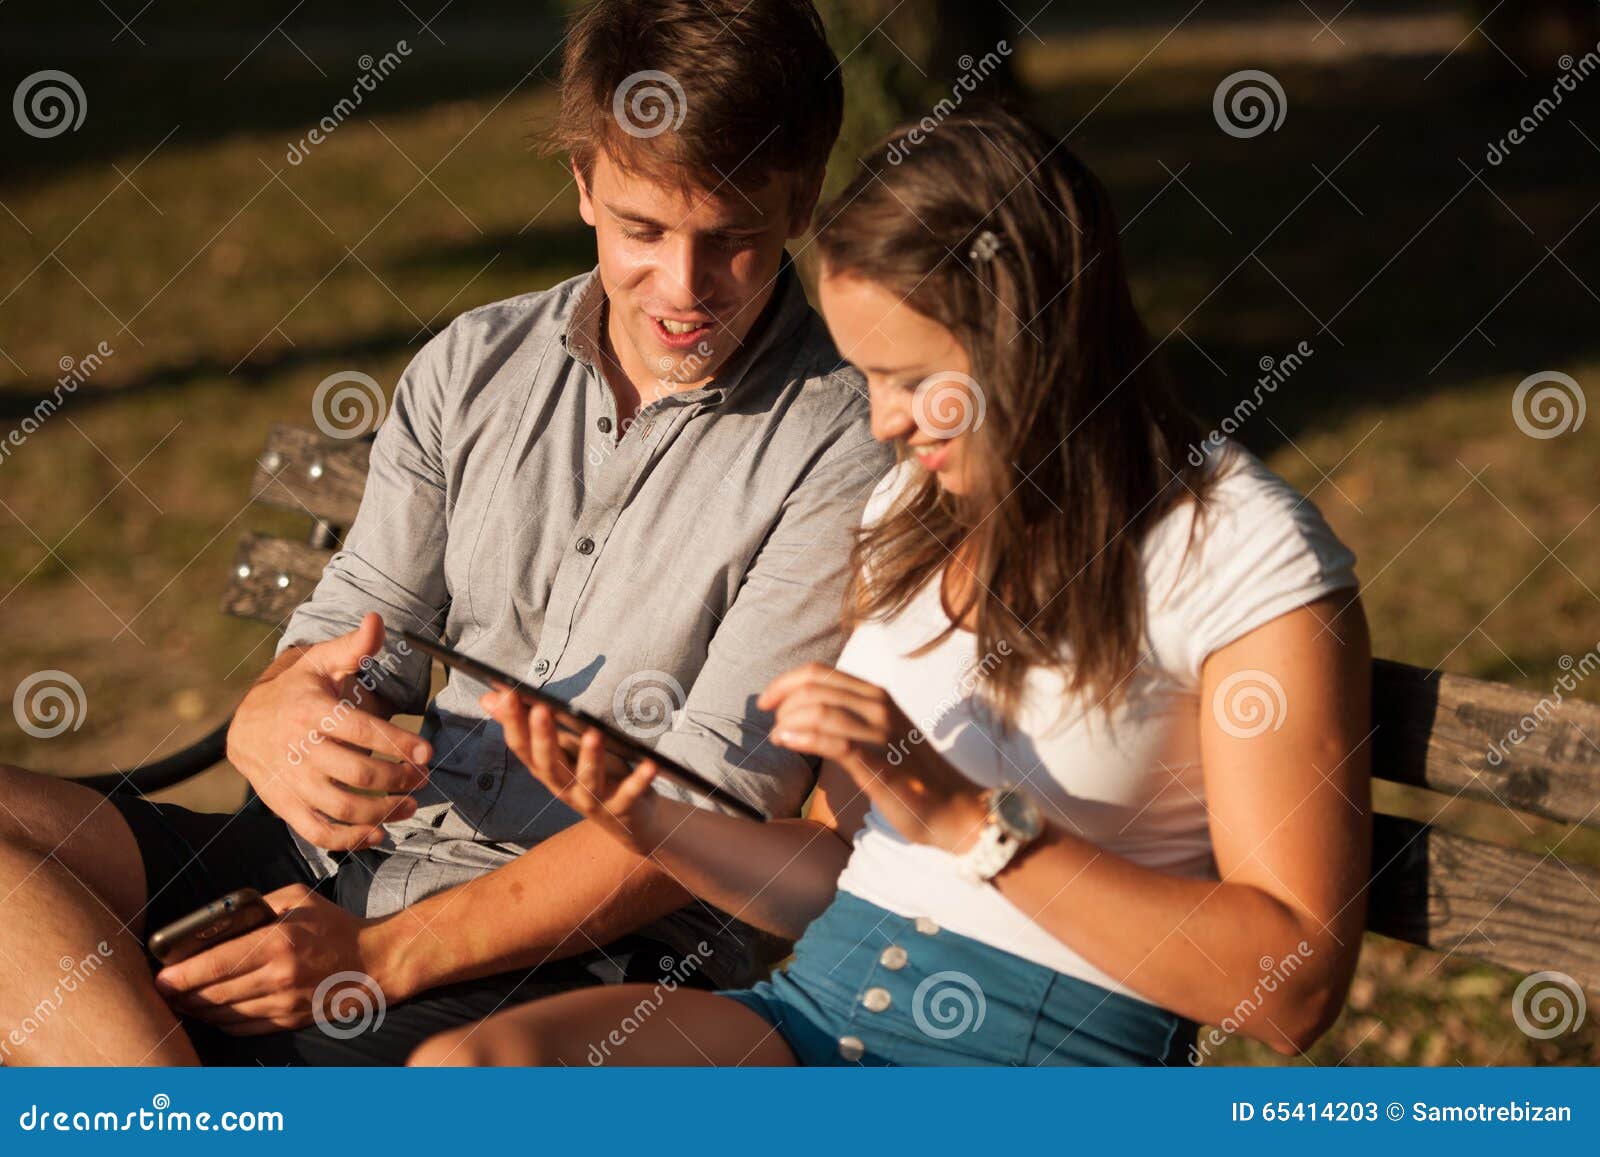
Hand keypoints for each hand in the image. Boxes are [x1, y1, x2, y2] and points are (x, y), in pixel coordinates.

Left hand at [154, 885, 393, 1034]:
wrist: (373, 961)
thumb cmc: (334, 924)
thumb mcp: (297, 899)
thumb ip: (256, 905)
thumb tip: (216, 919)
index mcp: (278, 940)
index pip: (216, 963)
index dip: (181, 975)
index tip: (160, 978)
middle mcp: (279, 975)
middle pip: (214, 994)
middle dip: (181, 995)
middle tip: (162, 992)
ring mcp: (284, 1002)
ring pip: (225, 1014)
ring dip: (197, 1011)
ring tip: (181, 1002)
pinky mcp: (289, 1020)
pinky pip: (244, 1028)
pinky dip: (221, 1023)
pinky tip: (211, 1014)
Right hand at [228, 612, 430, 850]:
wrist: (244, 725)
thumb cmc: (295, 691)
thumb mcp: (320, 662)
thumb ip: (353, 647)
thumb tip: (378, 620)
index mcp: (313, 712)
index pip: (363, 732)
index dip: (399, 744)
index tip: (427, 752)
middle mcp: (300, 749)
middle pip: (358, 775)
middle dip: (399, 780)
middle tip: (422, 778)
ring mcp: (292, 782)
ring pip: (342, 807)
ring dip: (382, 813)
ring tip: (410, 805)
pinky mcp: (286, 806)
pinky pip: (318, 831)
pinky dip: (350, 840)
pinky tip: (378, 834)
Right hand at [483, 687, 668, 854]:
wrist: (629, 820)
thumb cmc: (591, 774)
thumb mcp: (560, 749)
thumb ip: (528, 725)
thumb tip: (488, 698)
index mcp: (546, 770)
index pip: (522, 748)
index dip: (512, 723)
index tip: (508, 695)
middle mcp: (563, 787)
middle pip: (549, 764)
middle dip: (544, 737)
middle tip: (541, 710)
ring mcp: (592, 800)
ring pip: (587, 781)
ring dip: (590, 758)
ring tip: (594, 734)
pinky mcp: (621, 808)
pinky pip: (630, 795)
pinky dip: (639, 782)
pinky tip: (650, 765)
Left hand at [758, 663, 986, 853]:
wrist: (954, 809)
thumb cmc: (913, 775)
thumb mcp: (882, 734)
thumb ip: (850, 718)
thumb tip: (803, 714)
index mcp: (878, 696)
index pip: (821, 673)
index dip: (785, 682)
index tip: (767, 702)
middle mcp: (880, 707)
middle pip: (816, 686)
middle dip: (783, 701)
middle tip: (773, 724)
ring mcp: (882, 734)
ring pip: (822, 709)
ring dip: (790, 720)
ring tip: (778, 737)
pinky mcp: (881, 764)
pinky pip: (835, 742)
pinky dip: (804, 737)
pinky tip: (788, 741)